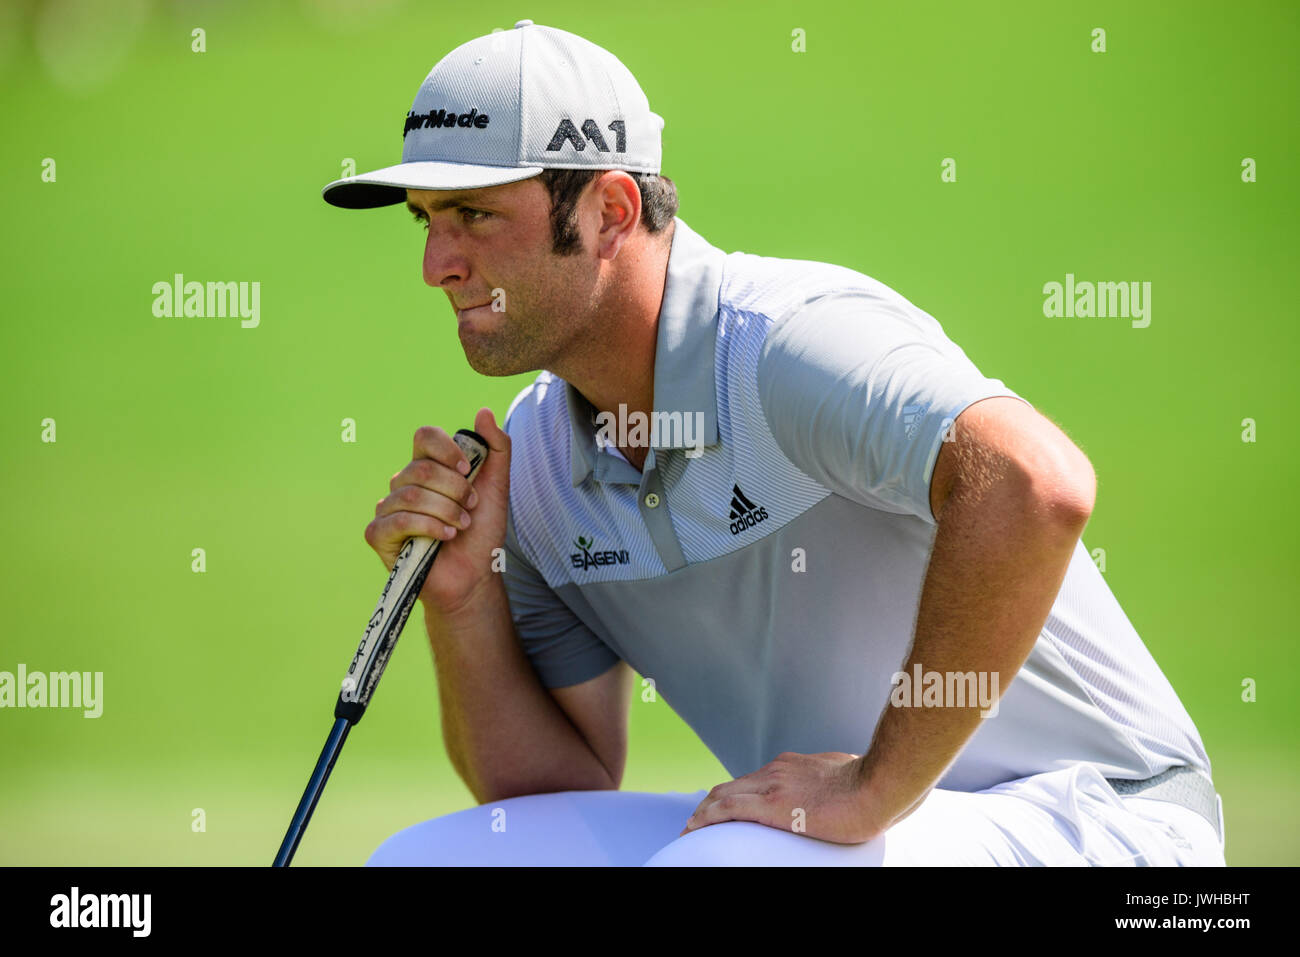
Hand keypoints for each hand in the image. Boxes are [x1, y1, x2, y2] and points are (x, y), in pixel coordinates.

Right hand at [364, 407, 510, 613]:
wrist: (475, 575)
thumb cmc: (482, 532)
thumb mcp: (498, 486)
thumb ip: (497, 448)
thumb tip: (483, 411)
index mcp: (428, 467)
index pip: (425, 436)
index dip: (447, 450)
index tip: (469, 471)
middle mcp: (404, 483)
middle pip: (423, 469)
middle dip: (456, 491)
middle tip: (470, 510)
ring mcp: (388, 508)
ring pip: (412, 495)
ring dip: (446, 513)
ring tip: (461, 528)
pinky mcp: (378, 534)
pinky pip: (398, 520)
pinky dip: (428, 528)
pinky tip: (445, 538)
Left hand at [679, 751, 883, 843]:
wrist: (878, 786)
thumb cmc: (872, 785)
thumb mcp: (844, 777)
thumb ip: (831, 781)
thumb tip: (837, 791)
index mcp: (792, 766)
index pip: (751, 780)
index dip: (732, 796)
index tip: (721, 811)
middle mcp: (776, 771)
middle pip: (730, 786)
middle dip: (709, 805)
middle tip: (695, 824)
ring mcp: (772, 785)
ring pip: (722, 795)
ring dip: (702, 813)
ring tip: (689, 831)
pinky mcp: (773, 804)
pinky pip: (728, 809)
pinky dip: (707, 818)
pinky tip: (693, 828)